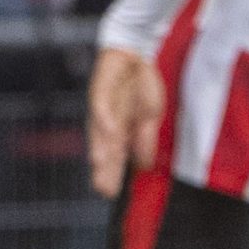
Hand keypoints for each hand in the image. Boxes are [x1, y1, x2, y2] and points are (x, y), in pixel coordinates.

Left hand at [87, 46, 165, 199]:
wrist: (133, 54)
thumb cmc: (139, 87)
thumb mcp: (148, 117)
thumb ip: (145, 141)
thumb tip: (143, 166)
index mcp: (117, 131)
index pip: (114, 157)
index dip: (111, 174)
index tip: (109, 193)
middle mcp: (106, 123)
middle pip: (104, 149)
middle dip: (104, 168)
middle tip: (102, 188)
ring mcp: (102, 107)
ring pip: (100, 130)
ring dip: (101, 147)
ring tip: (100, 165)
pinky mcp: (100, 90)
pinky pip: (102, 105)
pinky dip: (105, 117)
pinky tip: (110, 130)